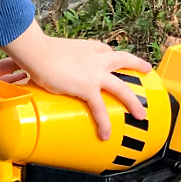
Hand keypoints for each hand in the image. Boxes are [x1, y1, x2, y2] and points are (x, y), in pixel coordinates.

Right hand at [3, 21, 151, 139]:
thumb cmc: (37, 49)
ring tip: (141, 114)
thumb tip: (34, 63)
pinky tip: (106, 134)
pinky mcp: (88, 88)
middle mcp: (95, 58)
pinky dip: (104, 123)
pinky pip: (100, 109)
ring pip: (122, 88)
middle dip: (137, 64)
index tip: (110, 56)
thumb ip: (49, 58)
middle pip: (123, 60)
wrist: (36, 52)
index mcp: (86, 47)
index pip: (104, 49)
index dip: (109, 54)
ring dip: (133, 102)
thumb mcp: (49, 51)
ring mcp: (94, 73)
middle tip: (146, 69)